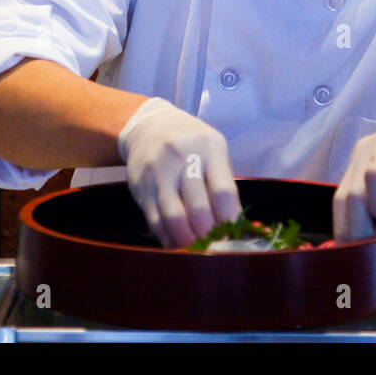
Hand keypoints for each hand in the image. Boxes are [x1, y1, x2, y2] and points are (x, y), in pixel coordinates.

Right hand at [117, 97, 242, 248]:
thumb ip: (223, 183)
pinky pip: (155, 220)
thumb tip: (233, 226)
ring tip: (196, 248)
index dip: (230, 219)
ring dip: (188, 240)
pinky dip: (167, 238)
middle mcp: (182, 158)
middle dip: (209, 234)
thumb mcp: (213, 150)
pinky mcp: (141, 187)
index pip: (223, 191)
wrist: (149, 126)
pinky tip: (177, 244)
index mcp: (208, 148)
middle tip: (214, 246)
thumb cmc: (191, 142)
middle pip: (198, 208)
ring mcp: (159, 172)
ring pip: (174, 217)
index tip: (233, 235)